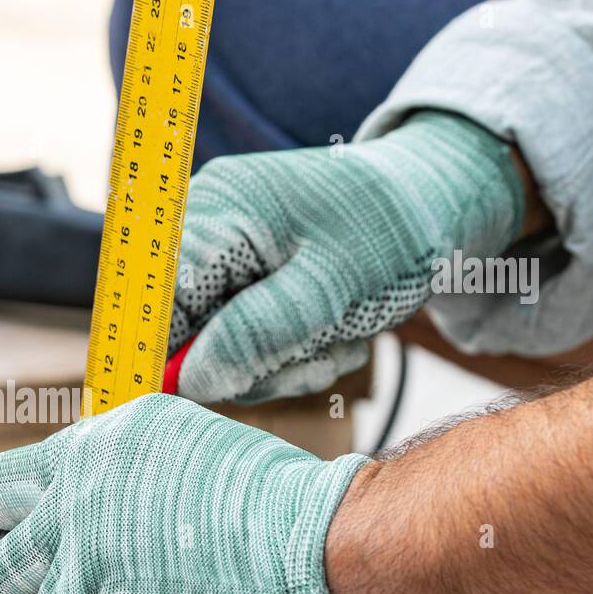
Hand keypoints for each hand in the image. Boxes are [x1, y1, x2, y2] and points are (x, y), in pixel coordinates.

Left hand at [0, 394, 391, 593]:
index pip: (26, 471)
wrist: (327, 543)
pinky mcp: (92, 586)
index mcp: (117, 435)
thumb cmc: (292, 518)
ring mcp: (83, 525)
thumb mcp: (201, 471)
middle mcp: (86, 469)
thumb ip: (145, 496)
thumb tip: (118, 543)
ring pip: (1, 588)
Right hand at [170, 112, 523, 402]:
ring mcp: (221, 250)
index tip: (210, 392)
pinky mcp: (241, 276)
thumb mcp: (331, 290)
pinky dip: (283, 352)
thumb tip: (187, 379)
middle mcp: (205, 224)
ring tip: (335, 344)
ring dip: (274, 363)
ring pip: (212, 343)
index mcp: (217, 211)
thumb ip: (256, 334)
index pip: (155, 300)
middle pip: (181, 328)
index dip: (170, 356)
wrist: (436, 201)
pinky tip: (329, 337)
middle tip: (314, 361)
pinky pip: (238, 337)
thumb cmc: (393, 232)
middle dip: (245, 362)